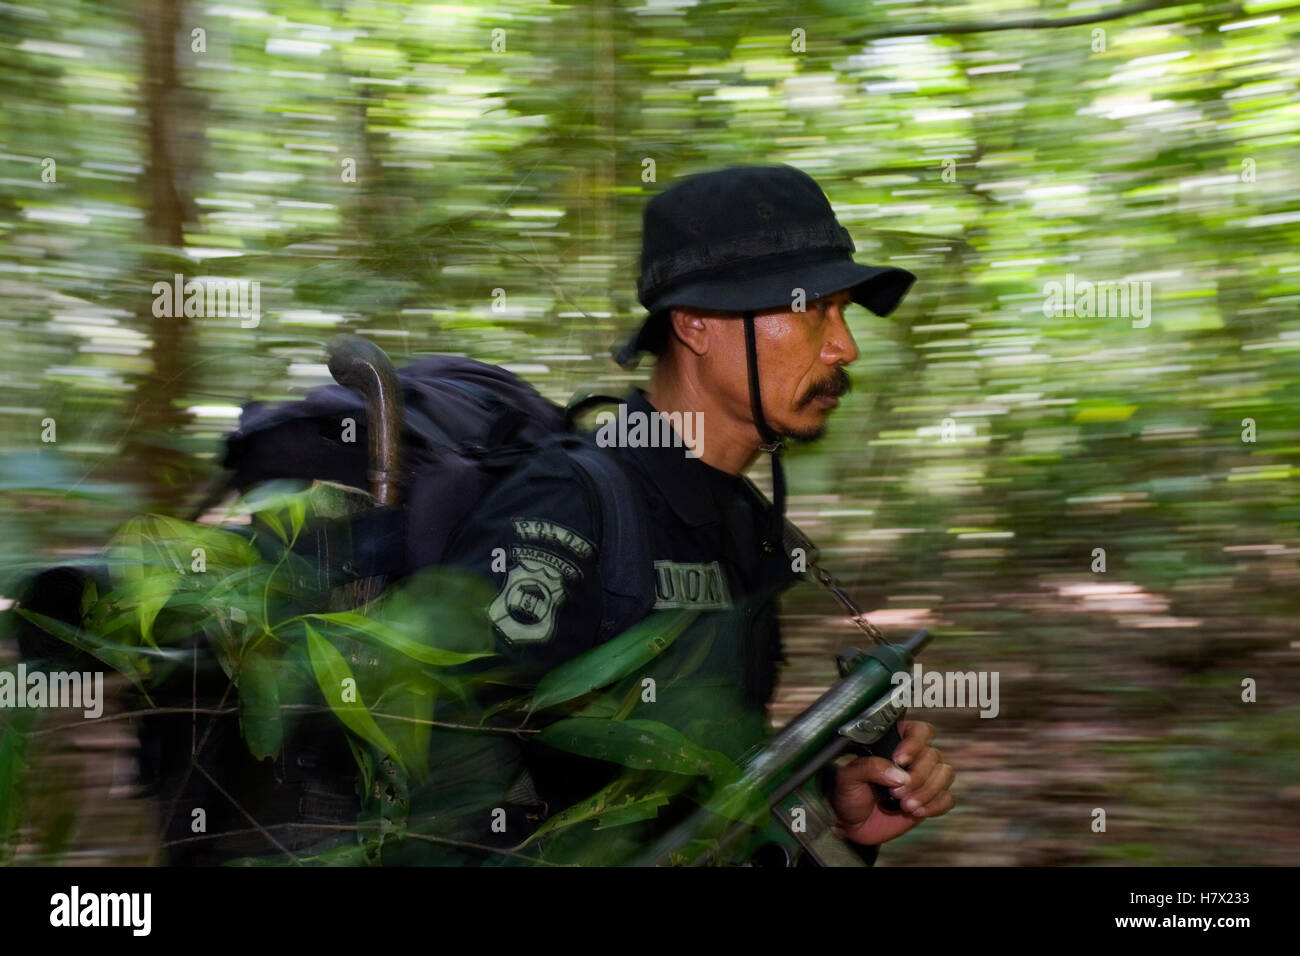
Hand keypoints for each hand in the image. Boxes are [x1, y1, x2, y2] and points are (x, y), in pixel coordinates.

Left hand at [830, 720, 954, 846]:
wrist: (852, 824)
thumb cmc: (848, 794)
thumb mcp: (848, 777)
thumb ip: (869, 767)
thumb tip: (898, 774)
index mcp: (893, 741)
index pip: (918, 730)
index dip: (914, 743)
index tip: (900, 760)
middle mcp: (913, 756)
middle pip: (933, 755)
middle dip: (917, 776)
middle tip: (897, 792)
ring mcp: (923, 778)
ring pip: (944, 774)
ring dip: (927, 791)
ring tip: (905, 805)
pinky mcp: (930, 799)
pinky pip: (946, 798)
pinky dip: (934, 805)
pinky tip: (915, 811)